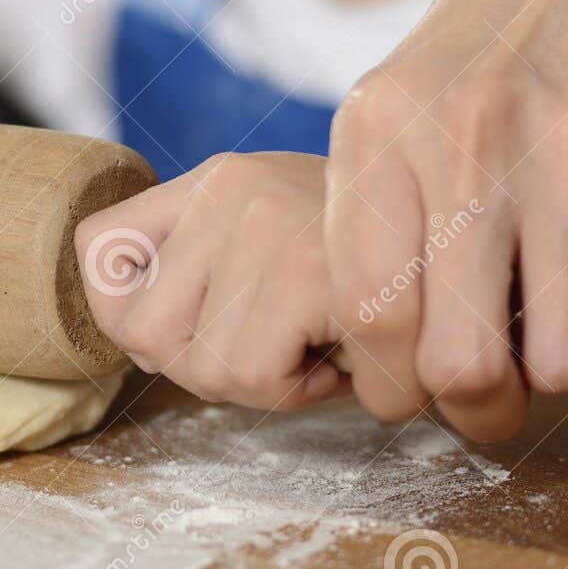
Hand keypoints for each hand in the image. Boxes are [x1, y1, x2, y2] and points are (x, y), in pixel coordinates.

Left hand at [75, 152, 350, 408]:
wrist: (472, 259)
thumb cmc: (373, 275)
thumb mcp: (272, 254)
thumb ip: (200, 275)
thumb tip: (128, 337)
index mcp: (217, 178)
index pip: (94, 250)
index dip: (127, 313)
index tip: (201, 323)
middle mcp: (231, 186)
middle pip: (142, 332)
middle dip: (212, 364)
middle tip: (284, 340)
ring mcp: (267, 221)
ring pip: (203, 367)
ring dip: (267, 382)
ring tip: (320, 340)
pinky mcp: (310, 269)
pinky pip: (255, 377)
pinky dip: (302, 389)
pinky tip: (341, 351)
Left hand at [325, 0, 567, 440]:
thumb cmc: (481, 47)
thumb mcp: (391, 106)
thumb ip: (375, 219)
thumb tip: (386, 365)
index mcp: (377, 131)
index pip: (367, 316)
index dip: (392, 388)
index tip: (415, 391)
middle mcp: (463, 141)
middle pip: (460, 361)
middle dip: (477, 410)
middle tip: (491, 398)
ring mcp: (565, 150)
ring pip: (564, 359)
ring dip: (559, 378)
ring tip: (553, 343)